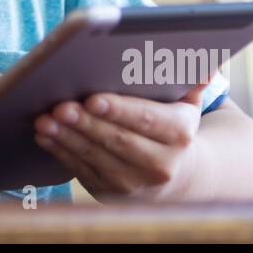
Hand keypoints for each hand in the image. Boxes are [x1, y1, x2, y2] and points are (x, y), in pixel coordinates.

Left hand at [33, 82, 210, 200]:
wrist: (175, 173)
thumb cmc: (172, 126)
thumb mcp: (187, 104)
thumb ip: (190, 79)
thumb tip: (207, 60)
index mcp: (180, 134)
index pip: (147, 119)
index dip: (119, 110)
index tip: (93, 98)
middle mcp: (161, 164)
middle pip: (117, 140)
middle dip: (86, 122)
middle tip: (60, 105)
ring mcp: (134, 182)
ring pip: (96, 157)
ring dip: (67, 138)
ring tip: (45, 119)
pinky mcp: (110, 192)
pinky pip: (81, 170)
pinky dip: (61, 152)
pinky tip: (45, 135)